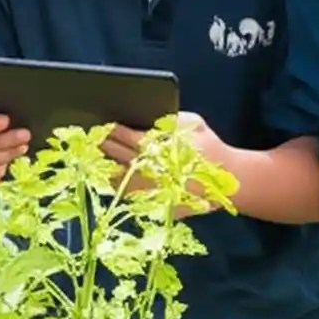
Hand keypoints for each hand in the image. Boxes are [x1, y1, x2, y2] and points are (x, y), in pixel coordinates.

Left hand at [100, 112, 228, 213]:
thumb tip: (145, 114)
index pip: (122, 135)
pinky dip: (117, 183)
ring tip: (97, 155)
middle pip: (113, 154)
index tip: (99, 122)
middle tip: (91, 136)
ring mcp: (147, 190)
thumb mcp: (192, 122)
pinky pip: (126, 194)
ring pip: (114, 177)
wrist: (228, 181)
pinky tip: (114, 173)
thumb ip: (167, 118)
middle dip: (101, 143)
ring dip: (104, 165)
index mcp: (155, 147)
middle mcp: (146, 170)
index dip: (108, 128)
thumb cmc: (210, 148)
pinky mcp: (150, 204)